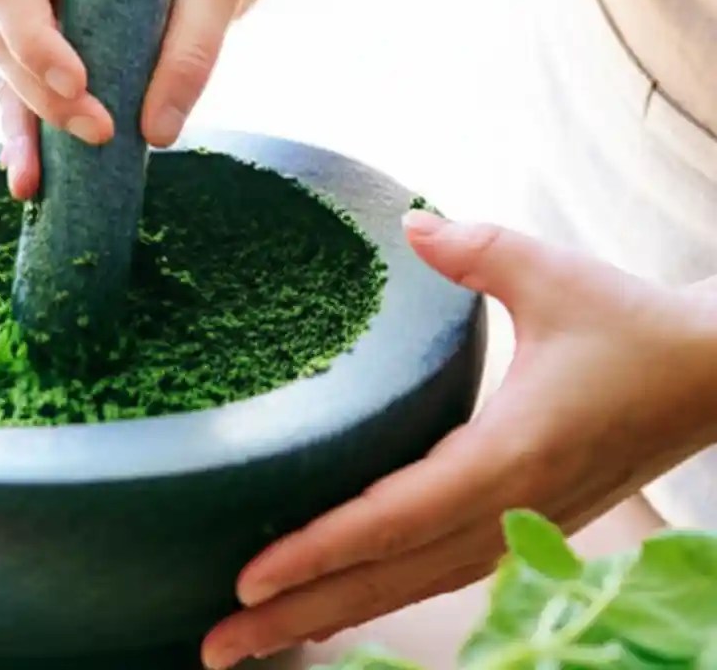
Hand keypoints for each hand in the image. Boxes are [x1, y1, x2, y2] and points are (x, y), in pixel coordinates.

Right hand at [0, 0, 276, 198]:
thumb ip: (190, 51)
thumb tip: (157, 134)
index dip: (32, 40)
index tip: (78, 83)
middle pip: (2, 41)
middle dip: (43, 98)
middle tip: (99, 133)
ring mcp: (37, 27)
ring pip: (8, 80)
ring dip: (24, 133)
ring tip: (34, 183)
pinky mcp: (52, 66)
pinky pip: (27, 104)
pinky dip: (31, 142)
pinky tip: (34, 180)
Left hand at [200, 210, 716, 668]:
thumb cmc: (637, 328)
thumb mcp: (558, 276)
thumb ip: (477, 252)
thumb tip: (409, 223)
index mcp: (507, 457)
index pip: (392, 519)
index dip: (317, 551)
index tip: (246, 581)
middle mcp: (505, 511)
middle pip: (384, 579)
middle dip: (296, 616)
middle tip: (213, 646)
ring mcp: (516, 532)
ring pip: (404, 591)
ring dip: (326, 617)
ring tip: (249, 640)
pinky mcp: (521, 531)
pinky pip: (431, 578)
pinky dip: (373, 599)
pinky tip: (327, 610)